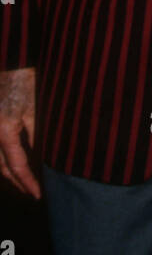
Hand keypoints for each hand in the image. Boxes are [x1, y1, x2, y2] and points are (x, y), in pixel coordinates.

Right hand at [0, 68, 39, 198]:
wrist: (10, 60)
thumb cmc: (25, 80)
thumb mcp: (37, 109)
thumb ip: (38, 135)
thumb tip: (44, 159)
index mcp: (4, 130)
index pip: (16, 165)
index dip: (27, 182)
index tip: (37, 194)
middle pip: (1, 167)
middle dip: (16, 181)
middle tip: (32, 191)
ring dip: (7, 172)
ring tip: (22, 181)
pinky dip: (3, 158)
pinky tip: (12, 162)